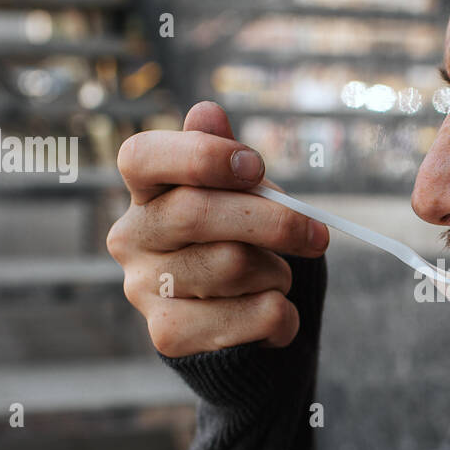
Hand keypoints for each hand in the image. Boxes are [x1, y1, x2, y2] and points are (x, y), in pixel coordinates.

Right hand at [107, 101, 329, 356]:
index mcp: (146, 193)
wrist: (249, 334)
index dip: (200, 156)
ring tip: (275, 279)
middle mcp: (131, 238)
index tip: (256, 167)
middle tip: (318, 235)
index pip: (141, 157)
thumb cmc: (246, 250)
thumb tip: (208, 112)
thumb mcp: (245, 200)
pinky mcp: (169, 336)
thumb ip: (227, 161)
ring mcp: (144, 289)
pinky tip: (276, 315)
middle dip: (273, 221)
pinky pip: (251, 314)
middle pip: (197, 212)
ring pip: (231, 265)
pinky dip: (283, 314)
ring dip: (277, 272)